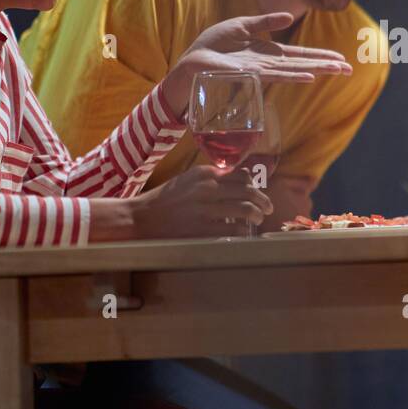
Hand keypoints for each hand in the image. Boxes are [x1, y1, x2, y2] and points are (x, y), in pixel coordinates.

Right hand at [134, 165, 272, 237]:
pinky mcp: (201, 229)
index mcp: (204, 174)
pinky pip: (232, 230)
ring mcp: (205, 209)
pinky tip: (245, 234)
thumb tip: (235, 180)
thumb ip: (209, 178)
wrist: (139, 218)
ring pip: (245, 209)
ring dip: (257, 215)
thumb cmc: (163, 200)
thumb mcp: (187, 181)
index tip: (258, 193)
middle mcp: (207, 188)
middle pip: (247, 191)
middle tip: (268, 208)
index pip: (241, 176)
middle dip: (263, 201)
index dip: (254, 185)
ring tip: (259, 219)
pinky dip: (243, 232)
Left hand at [160, 12, 351, 118]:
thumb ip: (265, 22)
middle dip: (326, 66)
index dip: (319, 57)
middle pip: (303, 65)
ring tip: (337, 71)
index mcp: (268, 53)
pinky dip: (294, 75)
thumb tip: (289, 16)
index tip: (340, 60)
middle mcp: (268, 64)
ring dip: (317, 70)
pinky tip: (308, 77)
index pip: (299, 56)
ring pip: (295, 70)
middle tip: (349, 69)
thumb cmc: (213, 45)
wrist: (191, 61)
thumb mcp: (241, 26)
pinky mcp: (250, 73)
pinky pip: (276, 74)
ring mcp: (261, 71)